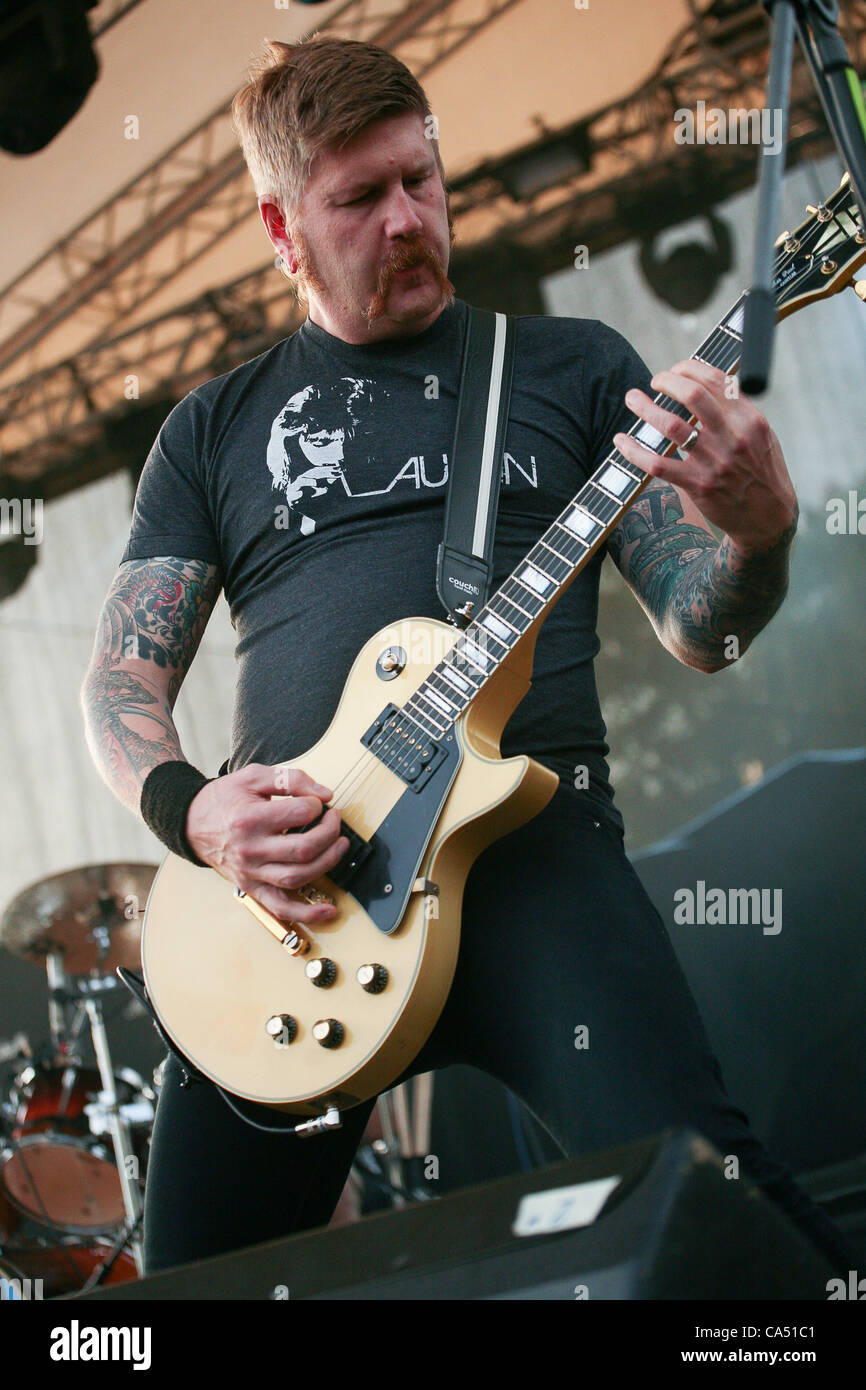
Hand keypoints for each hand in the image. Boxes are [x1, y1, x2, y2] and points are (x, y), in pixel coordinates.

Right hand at [185, 763, 348, 923]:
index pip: (299, 814)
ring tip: (340, 845)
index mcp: (250, 819)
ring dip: (328, 863)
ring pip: (298, 877)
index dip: (317, 806)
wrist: (191, 822)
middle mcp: (250, 850)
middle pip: (303, 850)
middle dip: (330, 833)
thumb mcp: (253, 776)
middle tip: (334, 820)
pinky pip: (281, 907)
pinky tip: (328, 909)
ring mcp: (251, 873)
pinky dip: (307, 913)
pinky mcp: (252, 889)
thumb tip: (325, 794)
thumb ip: (291, 779)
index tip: (317, 802)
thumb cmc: (225, 799)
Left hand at [614, 360, 797, 556]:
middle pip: (692, 395)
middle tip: (655, 380)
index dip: (689, 368)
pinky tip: (621, 440)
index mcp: (750, 419)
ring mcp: (714, 462)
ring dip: (645, 407)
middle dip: (667, 381)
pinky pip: (658, 464)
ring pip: (671, 426)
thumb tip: (708, 383)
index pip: (716, 380)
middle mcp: (733, 437)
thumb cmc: (762, 472)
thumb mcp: (762, 435)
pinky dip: (634, 450)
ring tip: (632, 398)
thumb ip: (738, 410)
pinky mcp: (697, 485)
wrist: (768, 519)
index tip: (676, 370)